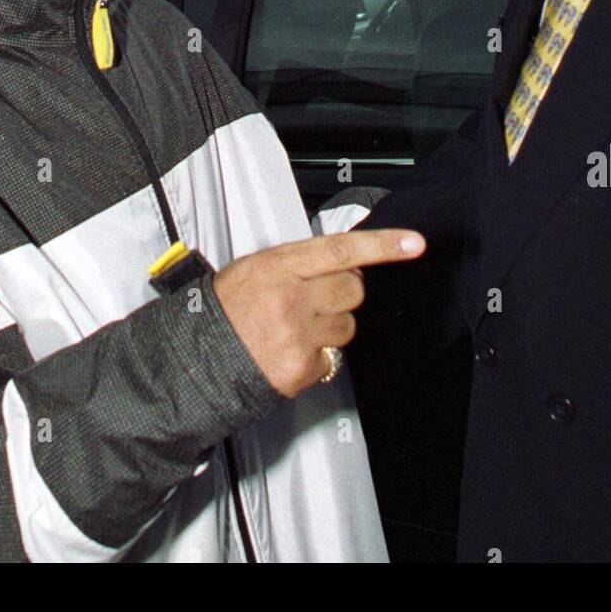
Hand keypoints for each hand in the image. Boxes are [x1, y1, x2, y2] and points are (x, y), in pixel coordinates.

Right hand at [212, 228, 424, 396]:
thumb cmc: (226, 310)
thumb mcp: (256, 268)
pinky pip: (333, 358)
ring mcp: (298, 335)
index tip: (413, 243)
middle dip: (344, 293)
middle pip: (353, 289)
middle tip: (316, 299)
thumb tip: (344, 261)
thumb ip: (300, 262)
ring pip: (348, 326)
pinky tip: (292, 350)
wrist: (197, 358)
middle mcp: (291, 298)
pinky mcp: (302, 368)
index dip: (382, 246)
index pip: (341, 250)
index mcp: (279, 266)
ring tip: (296, 328)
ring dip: (331, 326)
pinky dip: (319, 356)